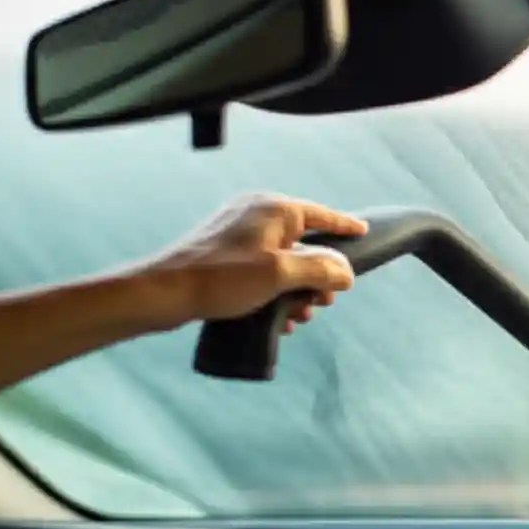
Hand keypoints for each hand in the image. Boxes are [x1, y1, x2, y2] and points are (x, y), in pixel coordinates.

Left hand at [142, 193, 367, 331]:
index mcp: (274, 209)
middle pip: (305, 243)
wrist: (164, 293)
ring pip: (284, 261)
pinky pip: (263, 269)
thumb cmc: (222, 278)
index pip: (321, 214)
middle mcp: (257, 214)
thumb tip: (347, 271)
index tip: (364, 233)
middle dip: (317, 277)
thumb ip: (320, 270)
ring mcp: (239, 233)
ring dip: (296, 290)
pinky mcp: (225, 253)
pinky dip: (275, 291)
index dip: (345, 226)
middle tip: (320, 303)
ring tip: (296, 316)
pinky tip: (276, 319)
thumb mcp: (280, 275)